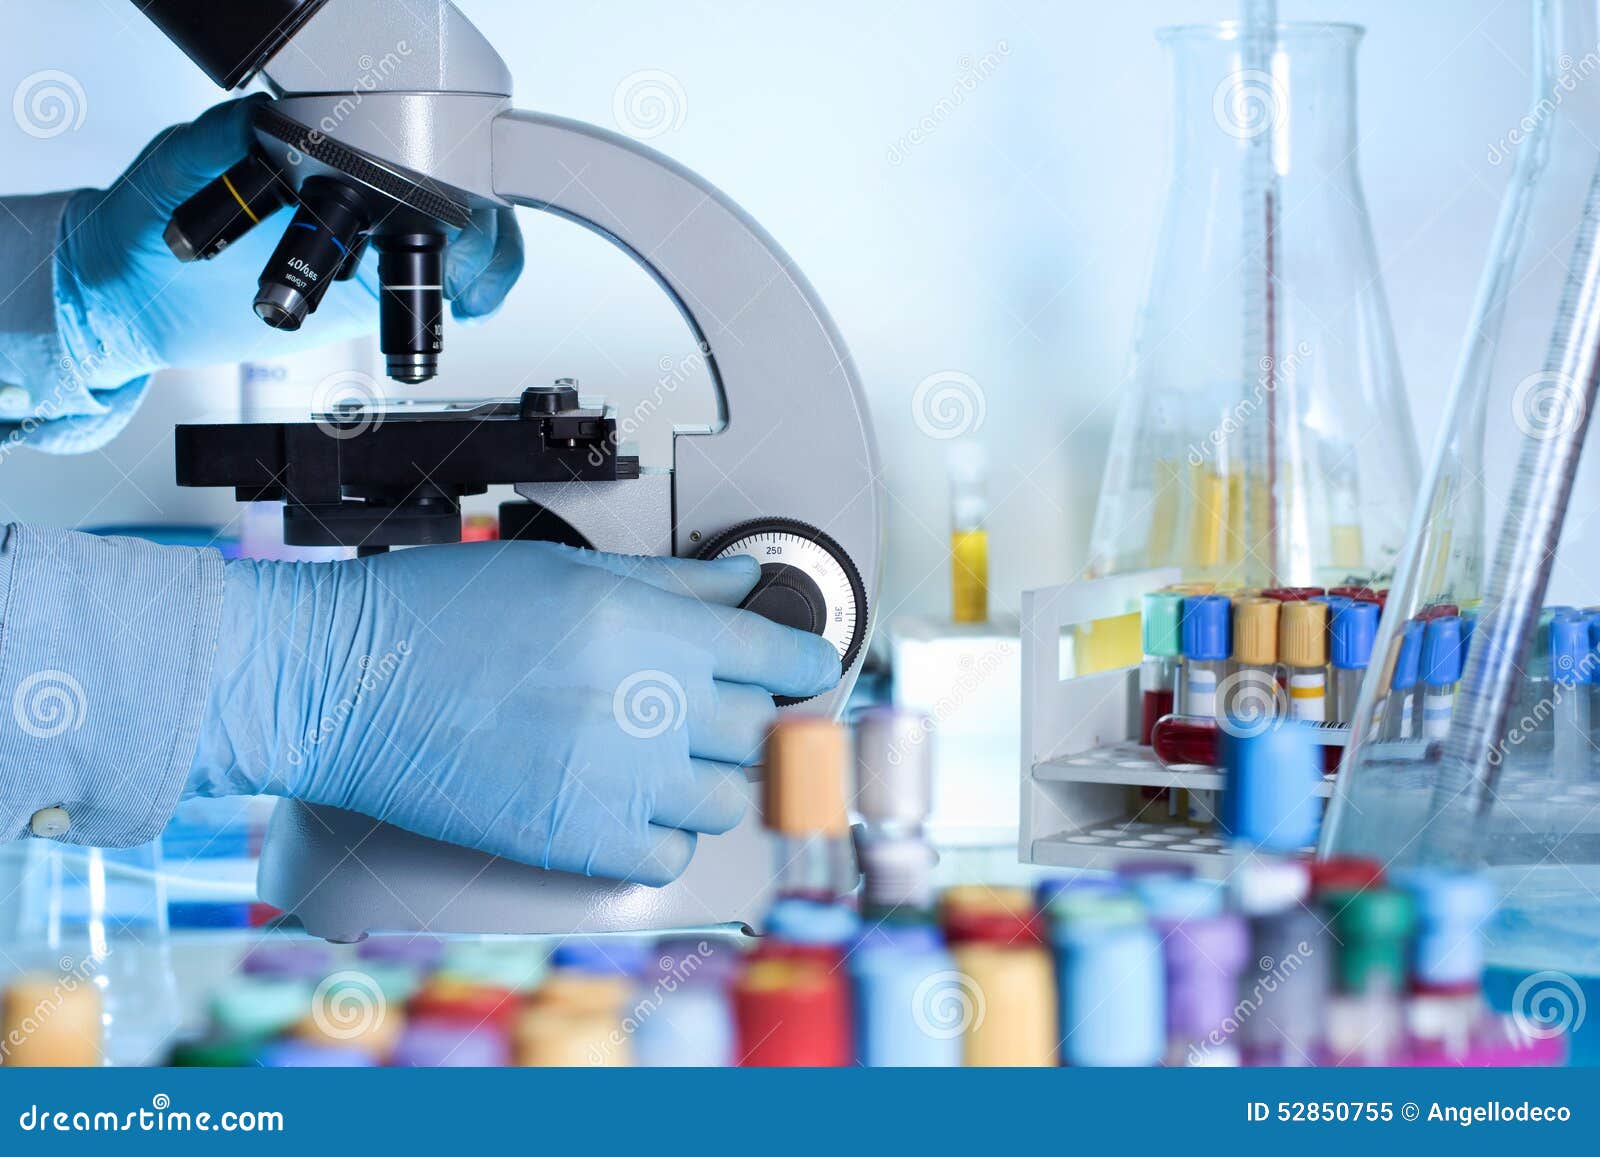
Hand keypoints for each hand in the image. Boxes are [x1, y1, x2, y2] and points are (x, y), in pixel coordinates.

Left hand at [56, 97, 522, 387]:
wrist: (135, 299)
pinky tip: (467, 310)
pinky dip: (467, 302)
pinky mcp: (374, 296)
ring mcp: (373, 242)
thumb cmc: (148, 217)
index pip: (406, 135)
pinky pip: (438, 297)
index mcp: (322, 142)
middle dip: (476, 222)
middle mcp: (358, 187)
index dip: (440, 160)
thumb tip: (262, 121)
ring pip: (457, 244)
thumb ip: (219, 139)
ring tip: (465, 296)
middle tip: (464, 259)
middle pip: (454, 190)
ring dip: (474, 267)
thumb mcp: (177, 164)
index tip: (442, 190)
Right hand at [189, 542, 841, 885]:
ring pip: (728, 798)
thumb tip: (740, 584)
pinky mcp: (578, 841)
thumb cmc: (434, 615)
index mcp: (645, 628)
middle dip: (745, 711)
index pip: (781, 656)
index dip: (801, 658)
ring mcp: (615, 781)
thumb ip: (669, 582)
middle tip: (712, 700)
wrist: (343, 685)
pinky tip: (631, 799)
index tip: (798, 663)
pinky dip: (664, 832)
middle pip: (761, 729)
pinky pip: (671, 853)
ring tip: (664, 750)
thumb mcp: (562, 569)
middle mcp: (644, 706)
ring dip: (711, 775)